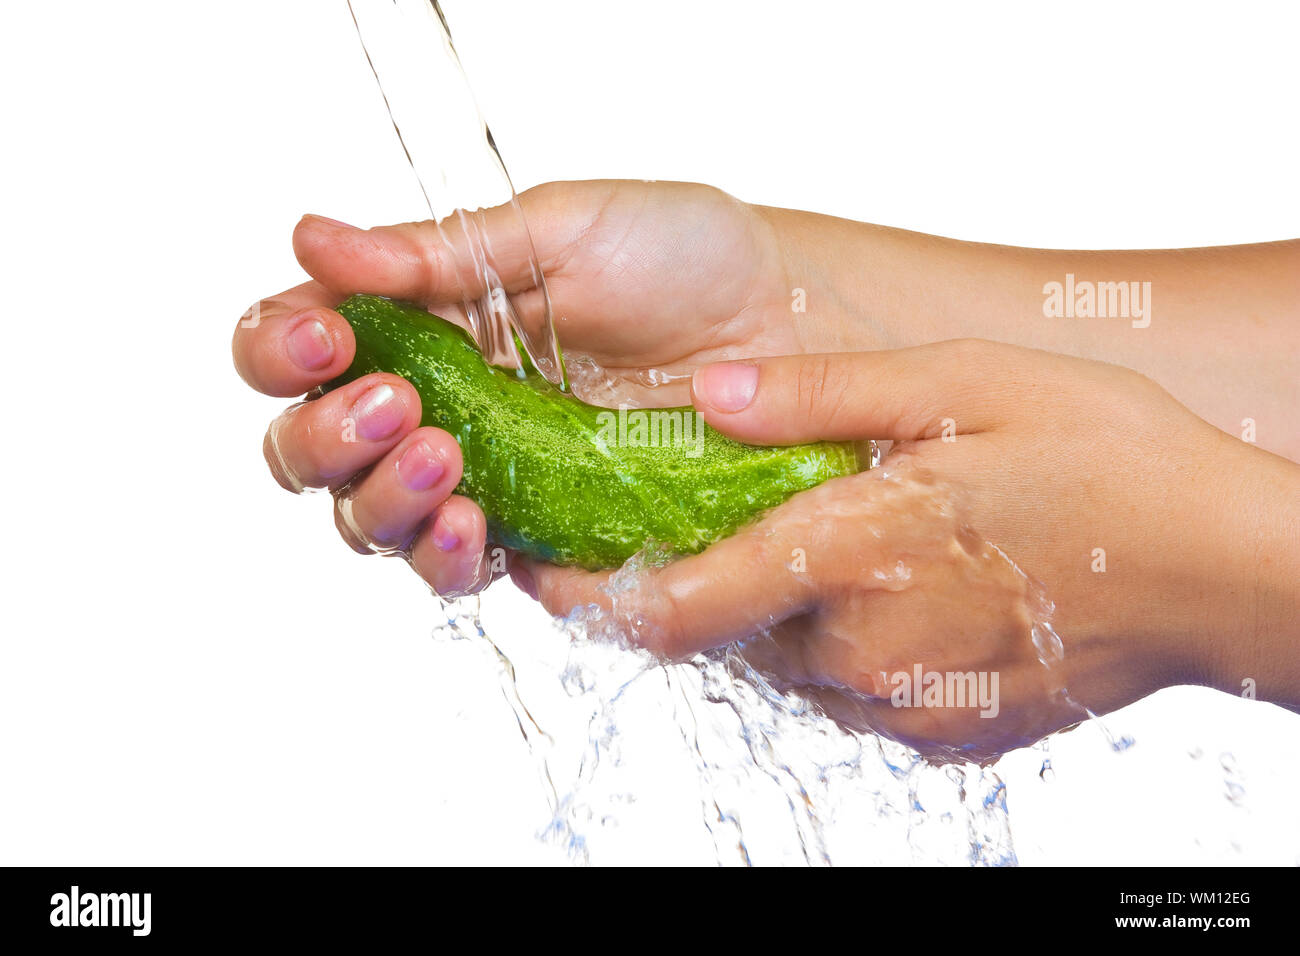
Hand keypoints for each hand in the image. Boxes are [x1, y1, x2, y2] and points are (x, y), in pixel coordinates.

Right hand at [233, 180, 829, 593]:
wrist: (790, 321)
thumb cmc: (683, 259)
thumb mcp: (562, 228)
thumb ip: (438, 251)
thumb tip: (312, 240)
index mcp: (422, 323)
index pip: (304, 348)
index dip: (285, 348)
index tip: (326, 334)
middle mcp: (437, 406)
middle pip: (314, 452)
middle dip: (325, 436)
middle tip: (390, 402)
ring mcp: (486, 479)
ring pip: (373, 523)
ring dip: (381, 499)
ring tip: (441, 456)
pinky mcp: (542, 538)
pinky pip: (462, 570)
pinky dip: (448, 556)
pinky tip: (473, 525)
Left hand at [517, 340, 1299, 761]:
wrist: (1227, 573)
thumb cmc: (1108, 462)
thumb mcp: (965, 386)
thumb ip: (822, 400)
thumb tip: (706, 397)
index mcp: (851, 558)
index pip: (668, 610)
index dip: (583, 596)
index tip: (538, 565)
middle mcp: (858, 652)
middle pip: (715, 633)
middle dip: (683, 581)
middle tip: (692, 515)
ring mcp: (898, 707)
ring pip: (775, 661)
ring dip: (761, 606)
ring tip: (807, 535)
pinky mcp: (936, 736)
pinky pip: (842, 687)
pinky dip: (829, 637)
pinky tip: (890, 581)